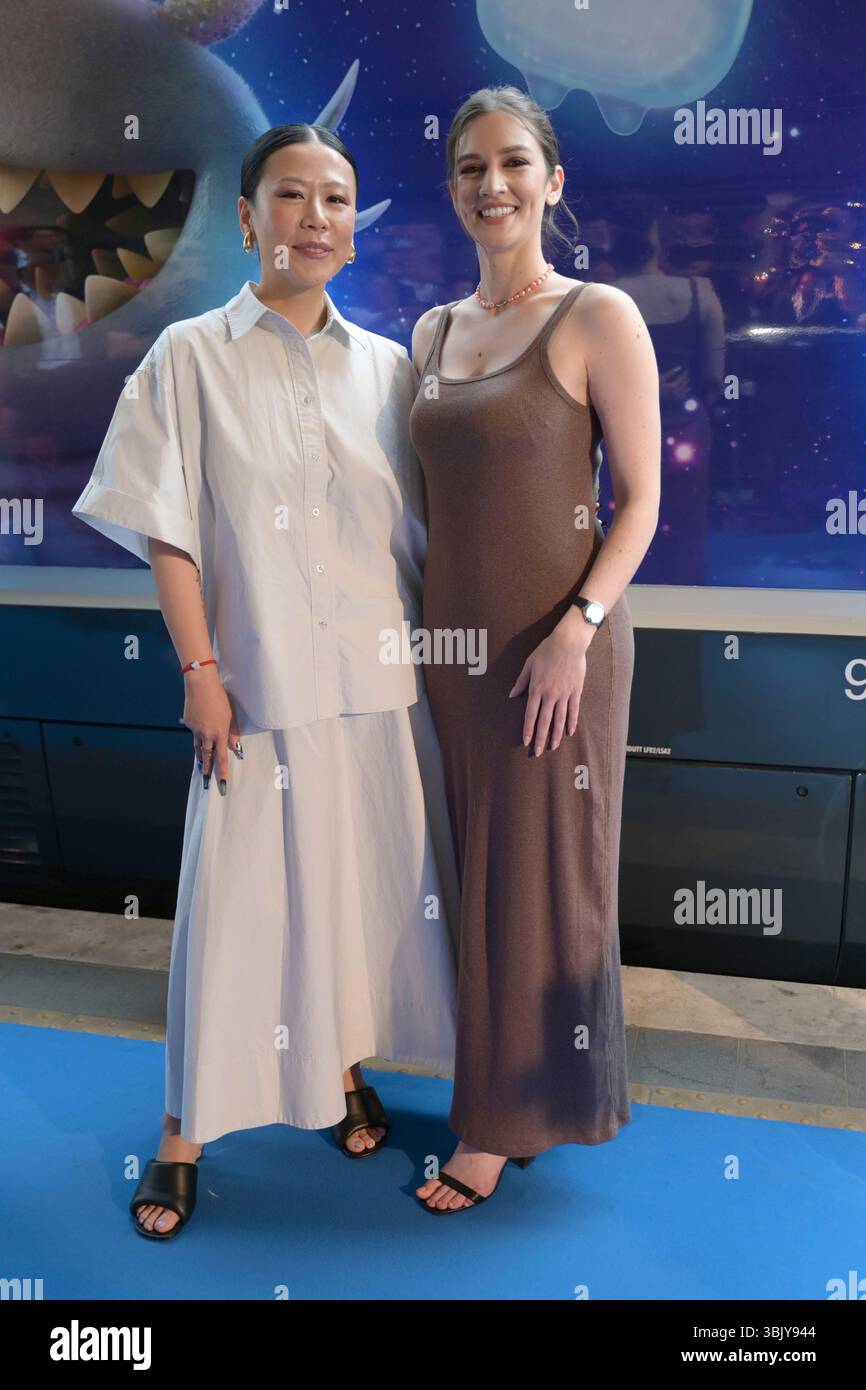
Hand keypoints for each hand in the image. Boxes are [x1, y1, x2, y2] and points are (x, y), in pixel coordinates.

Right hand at [182, 666, 240, 792]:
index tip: (223, 783)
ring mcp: (195, 729)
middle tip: (206, 781)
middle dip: (207, 771)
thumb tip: (236, 747)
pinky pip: (194, 733)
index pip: (221, 758)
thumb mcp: (230, 715)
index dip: (222, 772)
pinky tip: (199, 728)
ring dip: (201, 757)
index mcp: (219, 733)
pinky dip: (197, 734)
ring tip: (202, 765)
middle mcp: (206, 734)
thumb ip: (233, 733)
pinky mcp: (188, 723)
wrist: (200, 685)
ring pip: (198, 747)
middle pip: (206, 757)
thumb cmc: (219, 697)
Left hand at [509, 607, 594, 754]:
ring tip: (553, 747)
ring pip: (560, 719)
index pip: (530, 714)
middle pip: (544, 721)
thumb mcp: (529, 664)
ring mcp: (564, 694)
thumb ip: (520, 681)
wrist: (568, 642)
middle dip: (540, 738)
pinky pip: (574, 710)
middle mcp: (550, 694)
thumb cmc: (546, 651)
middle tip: (537, 752)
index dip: (528, 729)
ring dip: (556, 735)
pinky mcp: (576, 691)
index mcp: (536, 688)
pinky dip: (572, 722)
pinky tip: (570, 732)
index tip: (525, 741)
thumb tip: (511, 694)